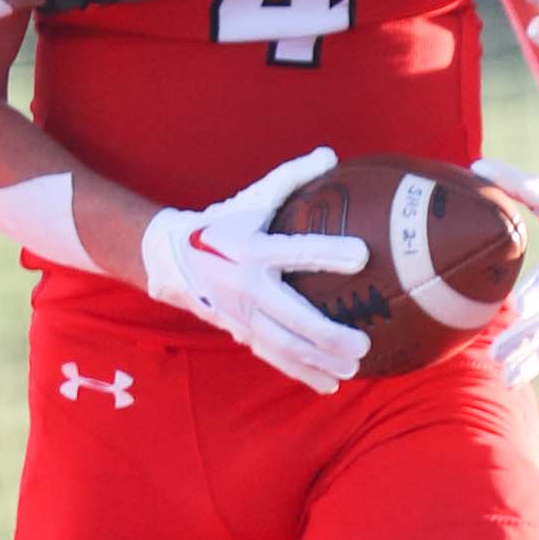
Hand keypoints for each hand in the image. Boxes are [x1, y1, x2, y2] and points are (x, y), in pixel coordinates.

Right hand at [139, 147, 370, 394]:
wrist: (176, 260)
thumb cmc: (226, 223)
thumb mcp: (254, 197)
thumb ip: (292, 176)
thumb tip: (331, 154)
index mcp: (253, 248)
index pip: (295, 251)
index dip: (328, 252)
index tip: (362, 254)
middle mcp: (247, 286)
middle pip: (291, 316)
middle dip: (326, 334)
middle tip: (362, 343)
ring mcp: (243, 315)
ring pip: (283, 345)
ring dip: (318, 360)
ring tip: (353, 368)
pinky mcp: (241, 332)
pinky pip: (274, 358)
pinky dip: (302, 373)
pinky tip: (330, 385)